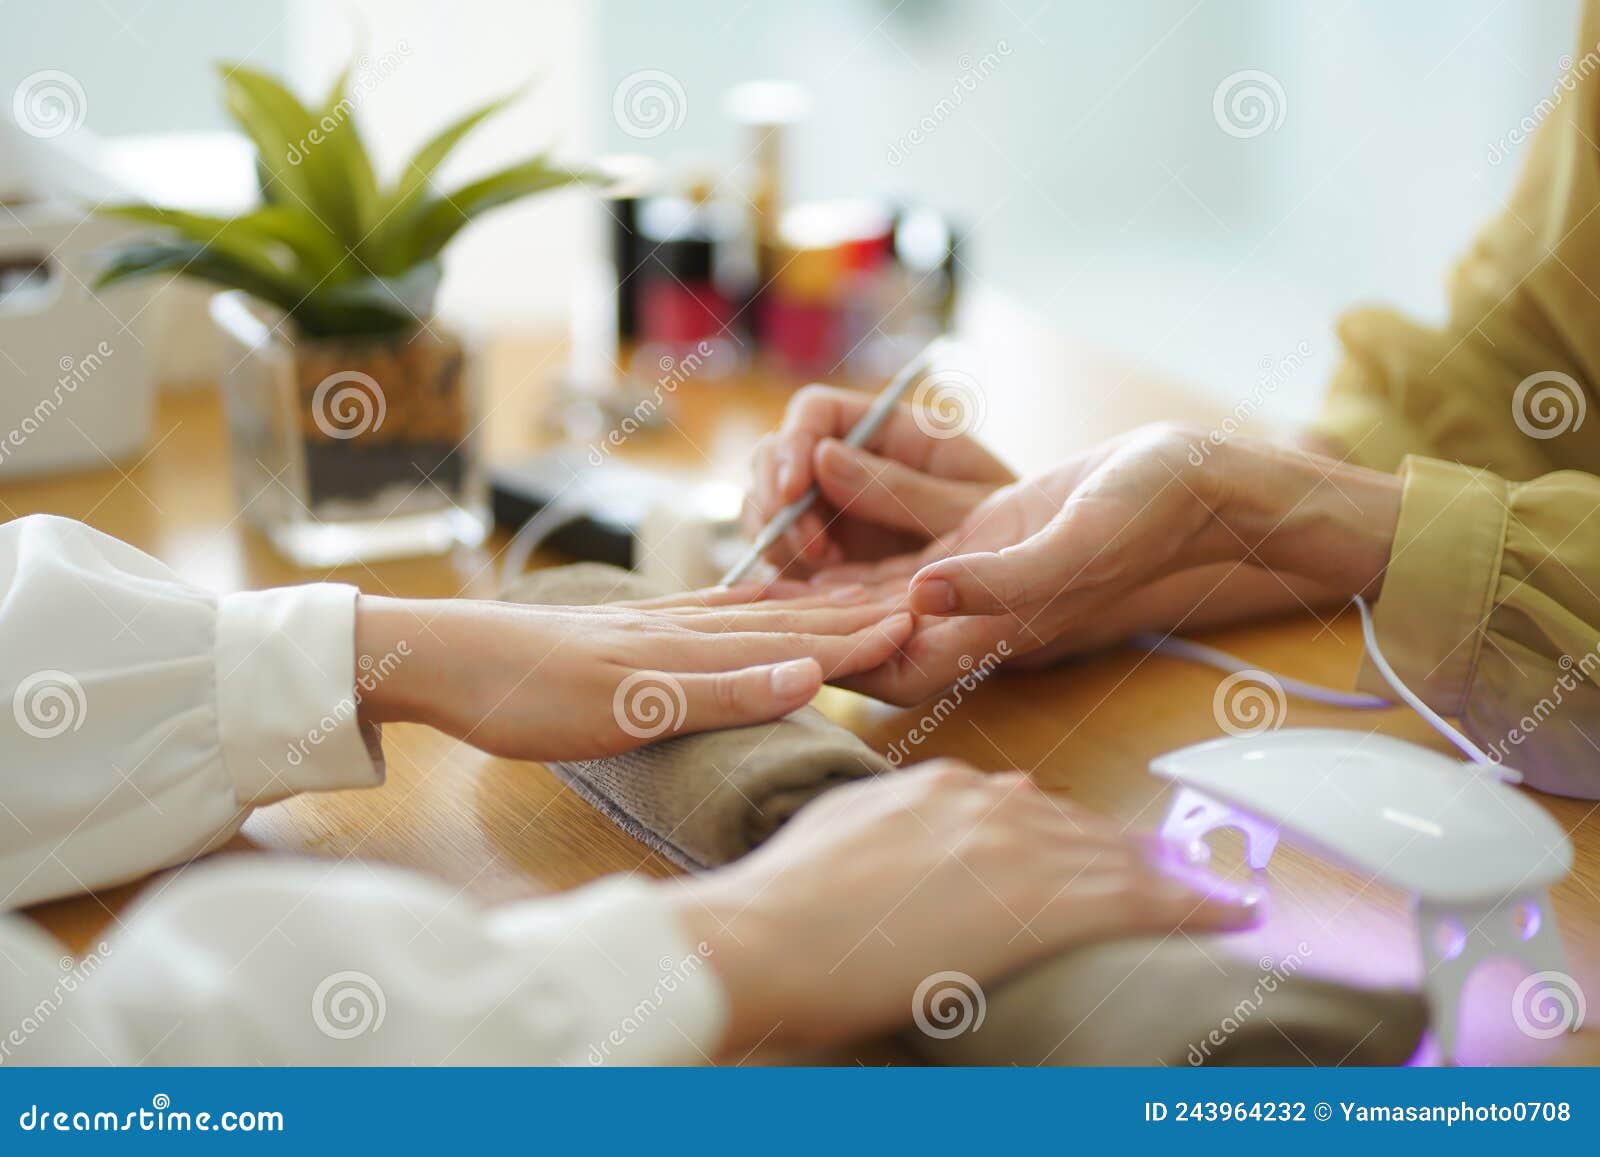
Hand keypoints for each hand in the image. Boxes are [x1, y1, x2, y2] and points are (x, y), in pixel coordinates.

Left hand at [355, 583, 913, 760]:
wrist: (439, 659)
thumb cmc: (521, 695)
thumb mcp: (623, 709)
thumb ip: (720, 693)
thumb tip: (811, 674)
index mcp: (687, 647)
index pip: (795, 639)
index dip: (857, 638)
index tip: (918, 626)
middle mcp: (679, 627)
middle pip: (784, 620)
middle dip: (851, 616)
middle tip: (914, 606)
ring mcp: (652, 624)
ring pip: (751, 615)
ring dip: (811, 610)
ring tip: (858, 598)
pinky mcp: (626, 631)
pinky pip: (709, 615)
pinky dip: (749, 608)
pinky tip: (757, 604)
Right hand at [670, 759, 1261, 1053]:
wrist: (766, 937)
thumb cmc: (783, 904)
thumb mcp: (841, 838)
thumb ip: (895, 828)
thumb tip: (924, 844)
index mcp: (936, 788)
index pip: (1026, 807)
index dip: (1069, 836)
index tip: (1097, 855)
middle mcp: (983, 801)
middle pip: (1077, 827)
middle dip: (1126, 855)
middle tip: (1175, 872)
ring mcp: (1012, 844)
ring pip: (1113, 857)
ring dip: (1167, 878)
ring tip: (1213, 892)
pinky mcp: (1035, 898)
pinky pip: (1134, 897)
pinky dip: (1190, 904)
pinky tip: (1229, 911)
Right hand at [743, 383, 1015, 574]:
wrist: (1051, 586)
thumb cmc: (1032, 534)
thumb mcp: (975, 510)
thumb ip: (902, 488)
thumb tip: (823, 459)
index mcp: (895, 432)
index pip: (816, 413)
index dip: (795, 444)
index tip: (795, 489)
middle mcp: (858, 464)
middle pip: (776, 458)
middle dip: (775, 500)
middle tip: (810, 549)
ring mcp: (840, 512)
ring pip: (770, 509)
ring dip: (778, 539)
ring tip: (820, 572)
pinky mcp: (836, 560)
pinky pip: (787, 558)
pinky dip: (785, 574)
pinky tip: (811, 597)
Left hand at [790, 426, 1399, 702]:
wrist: (1222, 487)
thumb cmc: (1166, 519)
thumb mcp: (1084, 543)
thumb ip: (1006, 579)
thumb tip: (921, 596)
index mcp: (999, 632)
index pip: (892, 664)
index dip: (826, 655)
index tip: (761, 635)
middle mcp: (983, 611)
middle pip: (874, 621)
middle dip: (808, 602)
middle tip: (739, 579)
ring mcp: (986, 570)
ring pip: (886, 567)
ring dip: (830, 546)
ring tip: (764, 519)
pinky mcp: (995, 528)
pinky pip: (916, 521)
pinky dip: (871, 498)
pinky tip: (824, 467)